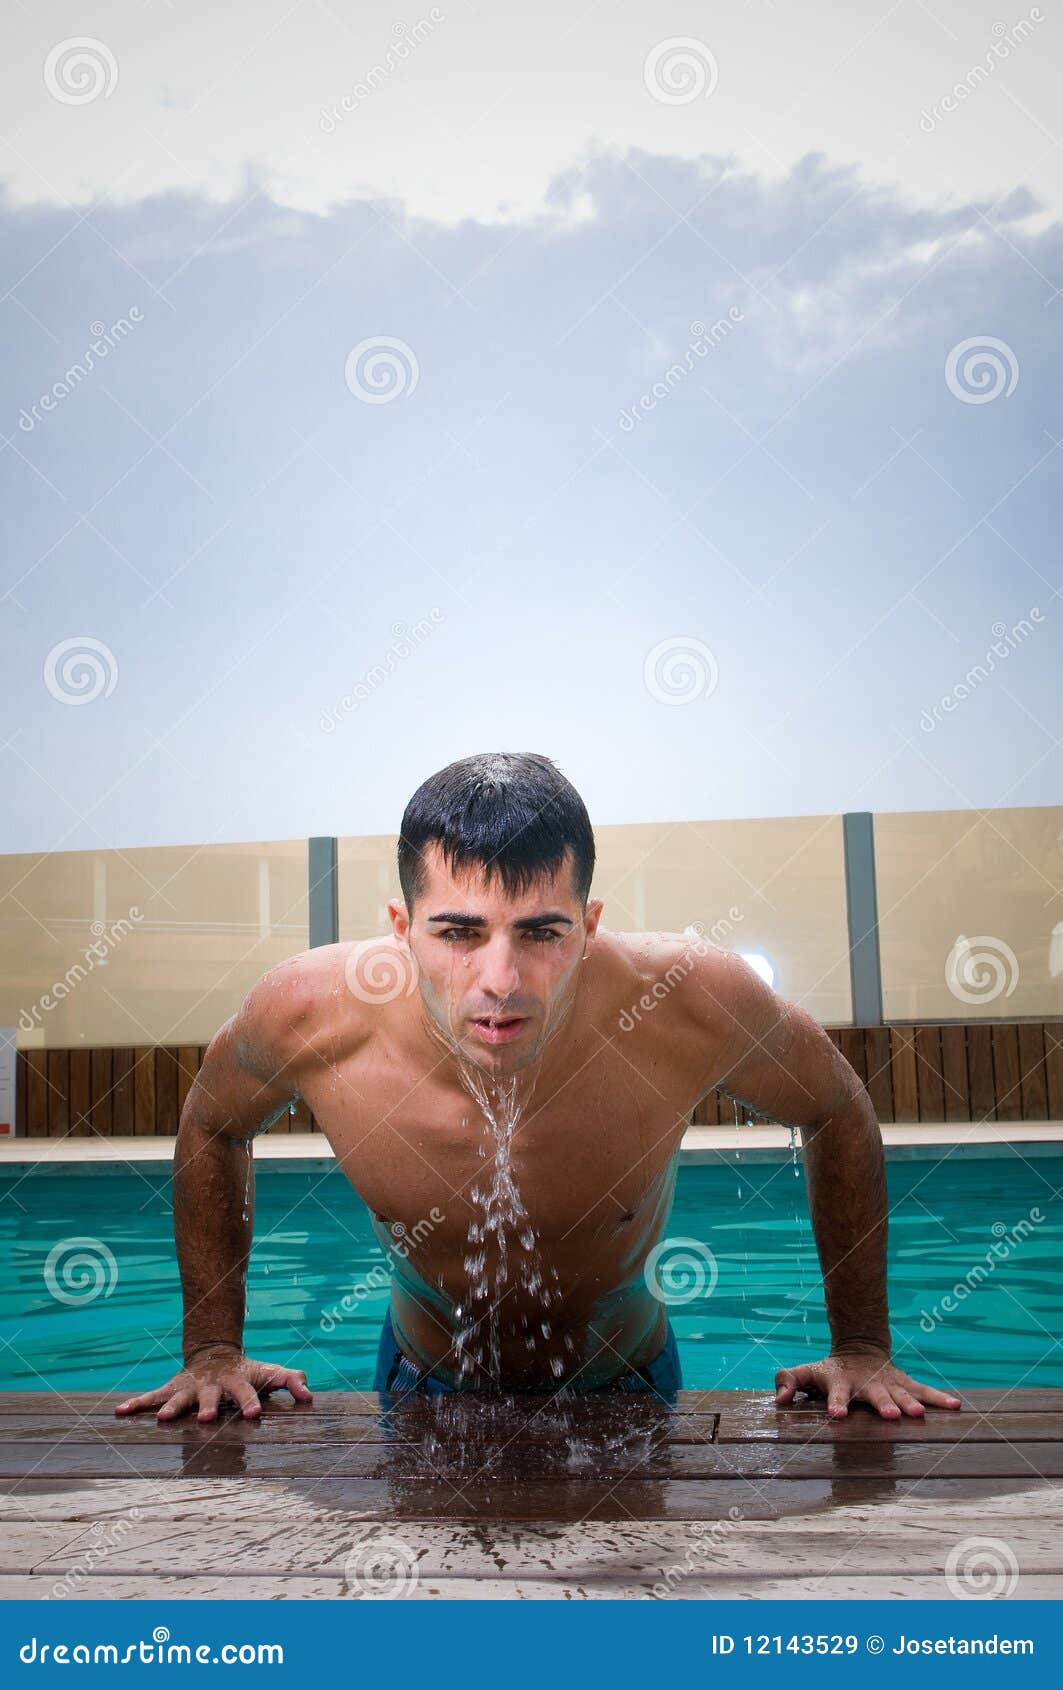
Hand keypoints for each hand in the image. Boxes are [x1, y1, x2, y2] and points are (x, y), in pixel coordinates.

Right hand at [113, 1343, 312, 1423]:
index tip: (255, 1414)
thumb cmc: (248, 1372)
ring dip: (172, 1408)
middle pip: (211, 1397)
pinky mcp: (172, 1390)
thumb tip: (309, 1394)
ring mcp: (190, 1388)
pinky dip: (136, 1403)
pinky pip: (151, 1397)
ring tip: (163, 1420)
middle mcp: (212, 1387)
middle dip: (209, 1406)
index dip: (251, 1402)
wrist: (216, 1354)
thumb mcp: (272, 1373)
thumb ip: (291, 1380)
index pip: (247, 1394)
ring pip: (179, 1398)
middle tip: (208, 1417)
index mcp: (238, 1384)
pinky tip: (118, 1412)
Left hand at [774, 1350, 961, 1418]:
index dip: (836, 1403)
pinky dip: (939, 1398)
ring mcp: (888, 1383)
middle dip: (883, 1404)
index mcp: (841, 1382)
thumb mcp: (805, 1372)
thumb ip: (787, 1380)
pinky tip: (956, 1406)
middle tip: (890, 1415)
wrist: (859, 1350)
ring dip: (911, 1403)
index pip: (837, 1393)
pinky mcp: (905, 1384)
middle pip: (875, 1394)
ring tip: (920, 1414)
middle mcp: (866, 1383)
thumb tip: (779, 1400)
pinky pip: (924, 1391)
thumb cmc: (828, 1371)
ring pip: (902, 1393)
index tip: (837, 1415)